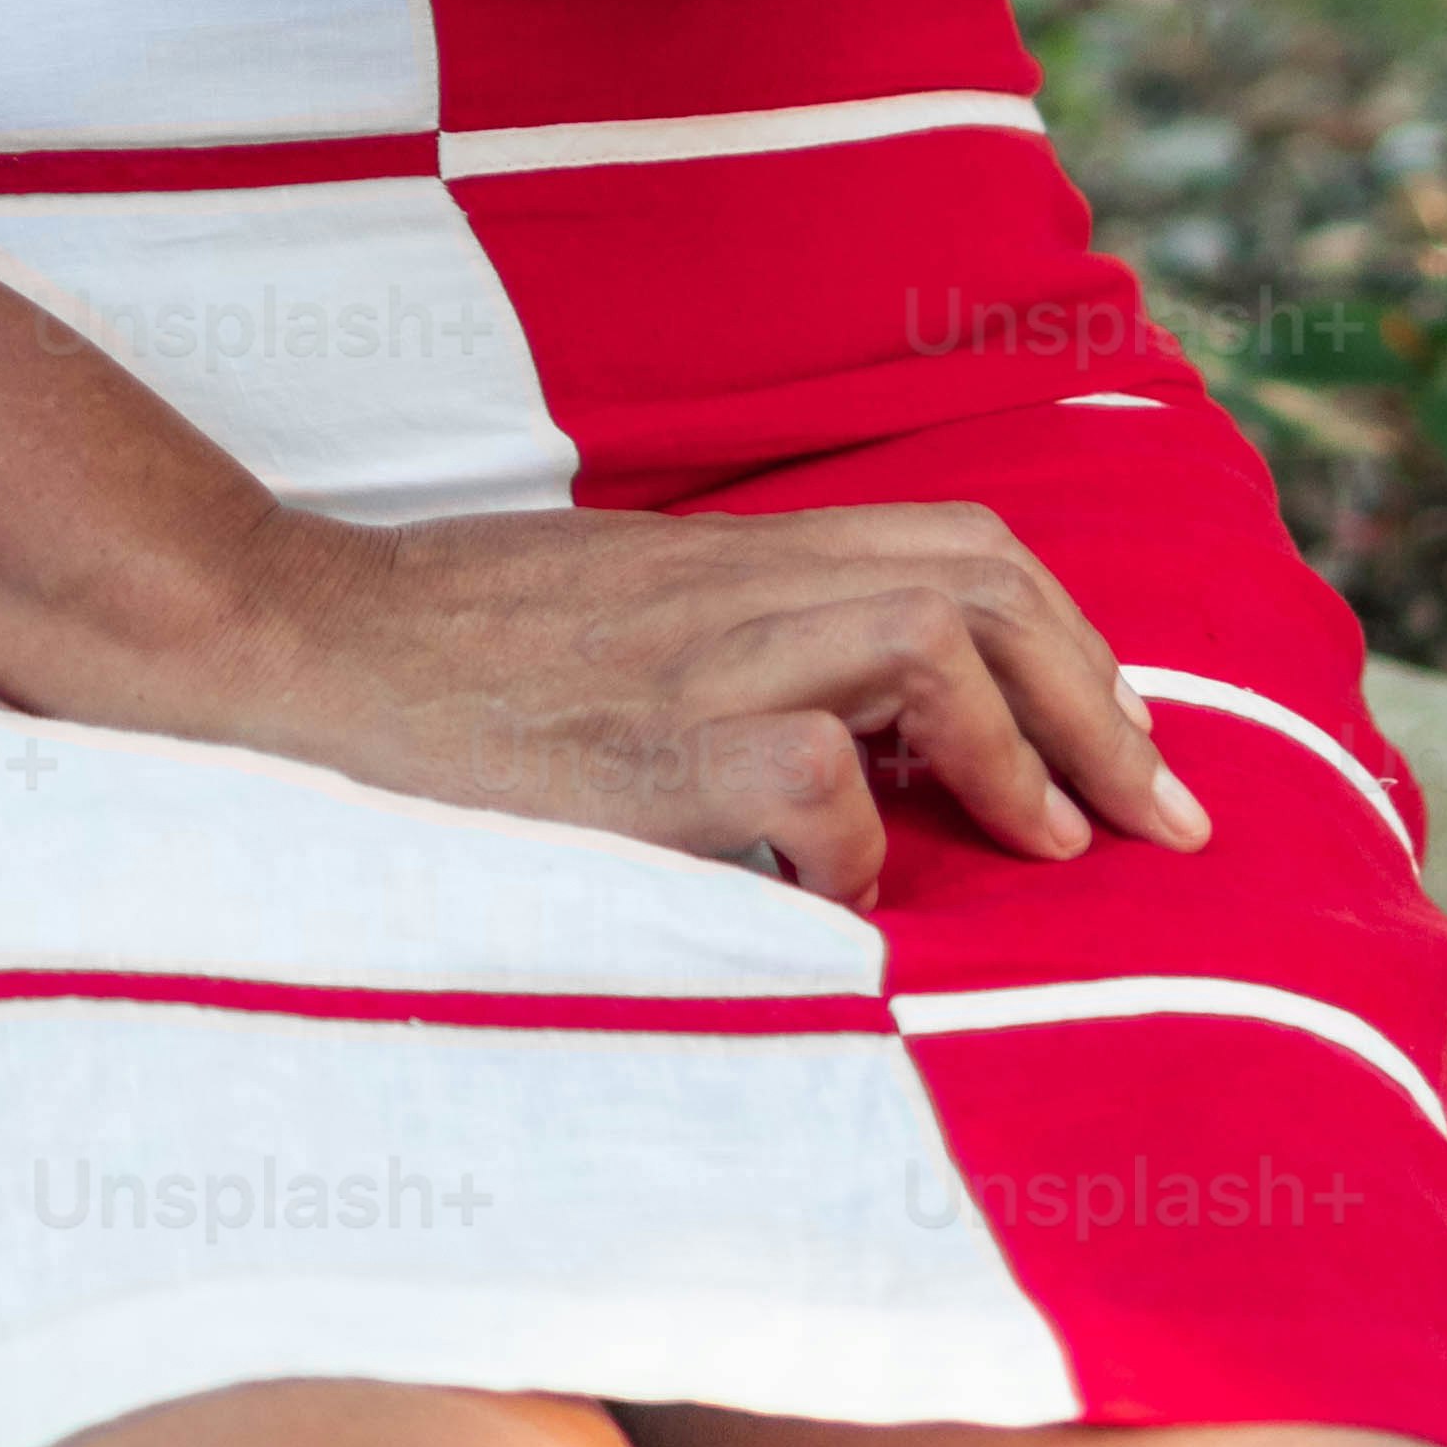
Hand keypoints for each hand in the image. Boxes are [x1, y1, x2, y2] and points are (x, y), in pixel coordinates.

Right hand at [193, 496, 1212, 906]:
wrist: (284, 645)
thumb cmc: (435, 661)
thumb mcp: (614, 622)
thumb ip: (734, 650)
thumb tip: (868, 748)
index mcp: (735, 560)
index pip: (957, 544)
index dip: (1072, 640)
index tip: (1126, 750)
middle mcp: (735, 587)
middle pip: (985, 574)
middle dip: (1103, 699)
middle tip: (1162, 823)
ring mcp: (691, 659)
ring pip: (934, 628)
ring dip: (1026, 745)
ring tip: (1058, 848)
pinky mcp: (639, 752)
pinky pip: (812, 775)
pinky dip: (864, 842)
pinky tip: (853, 901)